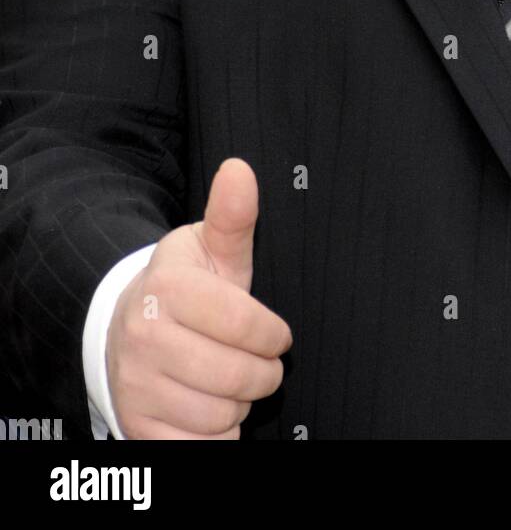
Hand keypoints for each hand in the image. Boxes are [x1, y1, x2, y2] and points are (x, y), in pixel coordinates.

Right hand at [106, 157, 292, 438]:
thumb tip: (241, 170)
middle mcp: (143, 336)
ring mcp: (136, 384)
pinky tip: (212, 408)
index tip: (278, 335)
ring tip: (230, 381)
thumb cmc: (185, 289)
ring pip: (220, 414)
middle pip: (236, 375)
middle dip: (262, 373)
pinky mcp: (136, 426)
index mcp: (167, 287)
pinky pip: (199, 447)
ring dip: (239, 403)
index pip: (244, 323)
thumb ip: (232, 215)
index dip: (272, 334)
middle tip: (260, 363)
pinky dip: (218, 435)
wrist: (126, 327)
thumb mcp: (211, 249)